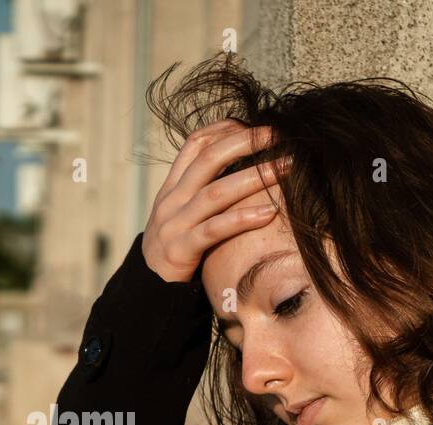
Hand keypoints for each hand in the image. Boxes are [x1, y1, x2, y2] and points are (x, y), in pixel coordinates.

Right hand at [141, 120, 286, 282]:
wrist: (147, 291)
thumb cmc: (175, 252)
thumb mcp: (182, 215)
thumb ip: (203, 193)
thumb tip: (244, 171)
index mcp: (172, 188)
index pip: (195, 144)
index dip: (226, 129)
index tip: (256, 125)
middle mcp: (172, 200)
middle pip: (209, 158)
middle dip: (246, 142)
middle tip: (279, 135)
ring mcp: (175, 224)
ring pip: (216, 192)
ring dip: (255, 177)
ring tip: (286, 168)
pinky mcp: (181, 250)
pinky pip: (215, 229)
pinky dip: (243, 219)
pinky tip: (269, 213)